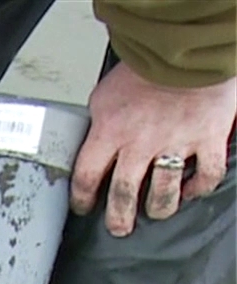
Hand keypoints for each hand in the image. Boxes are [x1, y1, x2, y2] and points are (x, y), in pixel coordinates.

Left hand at [70, 63, 236, 237]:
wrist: (185, 51)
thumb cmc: (144, 69)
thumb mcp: (105, 96)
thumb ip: (99, 122)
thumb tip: (90, 138)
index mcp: (109, 133)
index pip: (86, 177)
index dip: (81, 198)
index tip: (83, 206)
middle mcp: (140, 145)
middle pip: (123, 194)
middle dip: (119, 217)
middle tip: (119, 227)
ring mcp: (175, 145)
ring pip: (164, 193)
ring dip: (159, 208)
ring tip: (156, 213)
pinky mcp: (207, 140)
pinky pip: (206, 175)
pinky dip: (199, 188)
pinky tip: (192, 191)